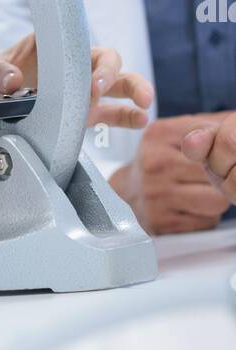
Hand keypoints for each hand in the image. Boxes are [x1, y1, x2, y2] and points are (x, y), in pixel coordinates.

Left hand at [0, 33, 152, 128]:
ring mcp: (81, 91)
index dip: (88, 58)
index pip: (79, 42)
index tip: (89, 83)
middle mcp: (72, 66)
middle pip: (106, 60)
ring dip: (135, 91)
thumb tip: (14, 81)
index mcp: (51, 47)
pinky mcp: (84, 115)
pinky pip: (113, 112)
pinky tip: (140, 121)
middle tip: (101, 92)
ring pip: (118, 84)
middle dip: (113, 74)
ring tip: (145, 106)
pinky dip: (128, 115)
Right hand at [109, 113, 232, 234]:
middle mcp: (155, 163)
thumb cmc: (159, 161)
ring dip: (214, 200)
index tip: (221, 156)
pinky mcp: (160, 222)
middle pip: (218, 174)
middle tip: (204, 177)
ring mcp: (156, 195)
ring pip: (216, 201)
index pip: (212, 139)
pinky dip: (204, 218)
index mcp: (160, 135)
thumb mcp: (174, 133)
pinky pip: (205, 223)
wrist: (125, 192)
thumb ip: (206, 126)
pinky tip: (189, 209)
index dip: (224, 152)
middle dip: (219, 178)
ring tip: (200, 193)